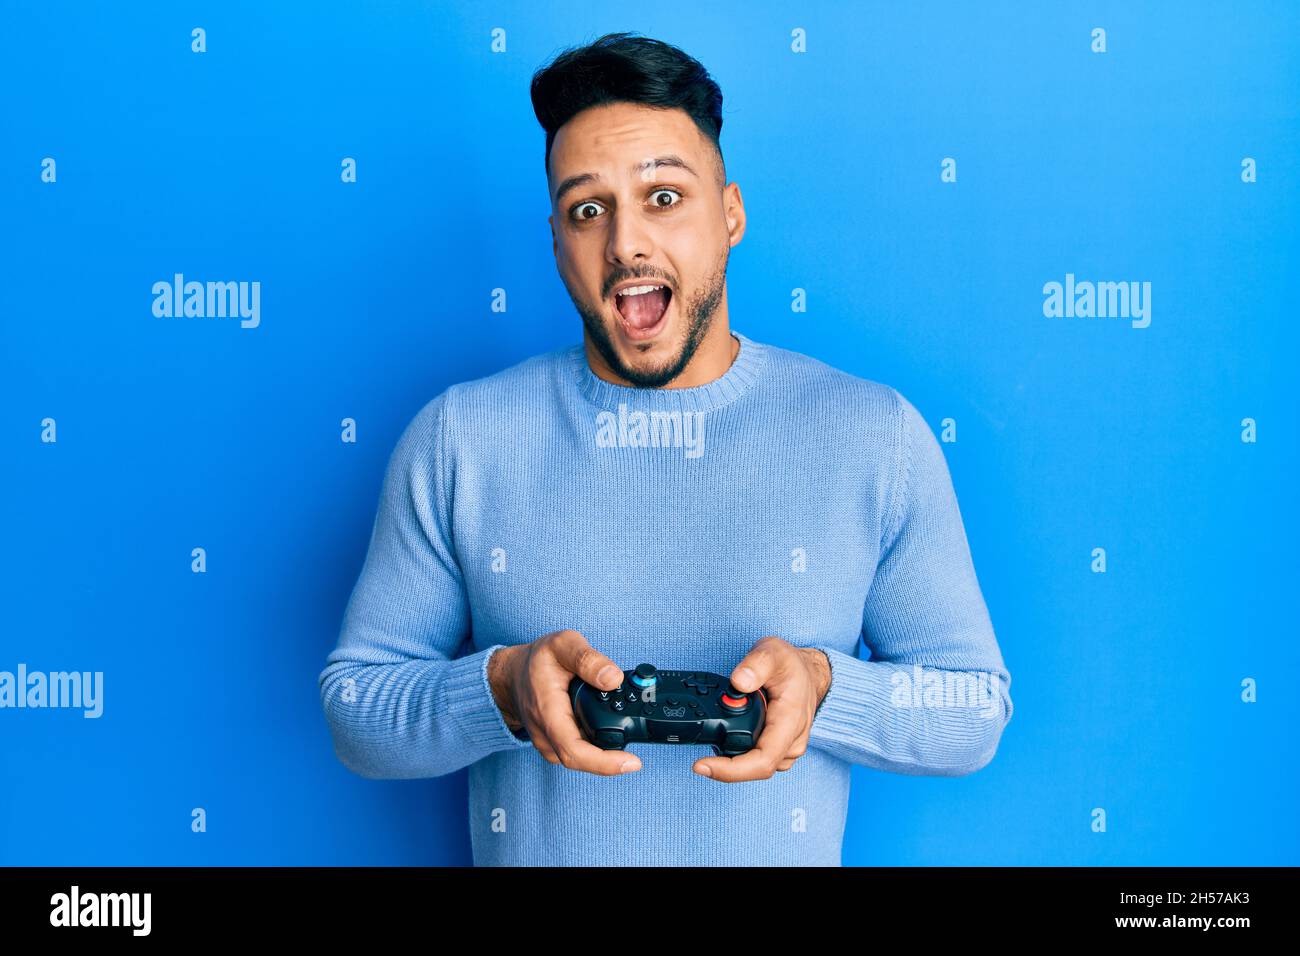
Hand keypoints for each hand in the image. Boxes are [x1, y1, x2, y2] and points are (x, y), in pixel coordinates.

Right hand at [487, 629, 641, 775]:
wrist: (513, 675)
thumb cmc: (536, 661)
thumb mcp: (562, 644)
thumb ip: (588, 659)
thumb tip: (614, 679)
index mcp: (547, 713)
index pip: (574, 751)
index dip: (605, 763)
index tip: (632, 762)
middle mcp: (546, 735)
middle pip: (582, 761)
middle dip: (613, 760)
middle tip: (636, 747)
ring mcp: (549, 744)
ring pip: (582, 760)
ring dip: (606, 753)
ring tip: (625, 733)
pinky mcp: (555, 745)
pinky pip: (579, 754)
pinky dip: (597, 748)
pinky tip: (611, 734)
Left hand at [693, 637, 830, 781]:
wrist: (808, 673)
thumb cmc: (791, 664)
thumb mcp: (774, 651)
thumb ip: (756, 664)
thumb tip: (738, 682)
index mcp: (791, 721)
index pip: (763, 760)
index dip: (732, 770)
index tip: (703, 765)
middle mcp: (792, 741)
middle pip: (756, 769)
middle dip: (724, 768)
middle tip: (699, 759)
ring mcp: (788, 748)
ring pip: (756, 768)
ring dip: (731, 764)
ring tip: (712, 744)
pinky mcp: (781, 750)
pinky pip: (758, 762)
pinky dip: (739, 759)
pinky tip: (724, 744)